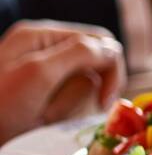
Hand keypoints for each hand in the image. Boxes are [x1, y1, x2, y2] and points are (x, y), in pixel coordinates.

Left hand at [0, 21, 124, 144]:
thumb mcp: (39, 74)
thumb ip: (78, 54)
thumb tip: (112, 49)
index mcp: (41, 34)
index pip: (100, 41)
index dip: (111, 69)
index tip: (103, 102)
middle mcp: (41, 45)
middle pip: (93, 61)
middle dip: (89, 88)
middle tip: (72, 113)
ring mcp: (38, 66)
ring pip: (81, 82)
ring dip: (71, 104)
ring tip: (46, 117)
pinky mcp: (36, 88)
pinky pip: (66, 96)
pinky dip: (61, 111)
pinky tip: (43, 120)